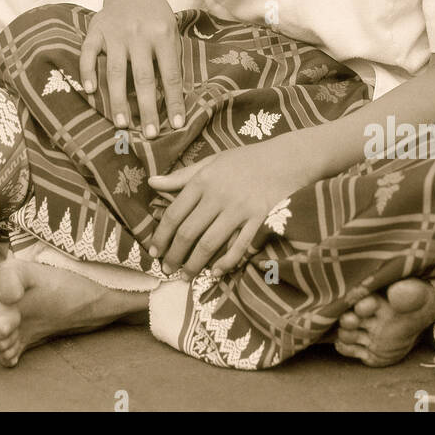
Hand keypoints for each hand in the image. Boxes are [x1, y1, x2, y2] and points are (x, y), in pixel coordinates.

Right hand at [78, 0, 183, 139]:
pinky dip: (87, 72)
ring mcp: (115, 32)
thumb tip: (173, 98)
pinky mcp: (96, 29)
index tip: (177, 124)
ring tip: (122, 123)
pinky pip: (88, 54)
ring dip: (118, 100)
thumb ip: (171, 59)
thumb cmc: (157, 18)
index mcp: (162, 35)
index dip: (174, 101)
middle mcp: (139, 34)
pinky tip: (89, 91)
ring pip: (116, 72)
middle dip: (147, 108)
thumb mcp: (172, 33)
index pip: (171, 75)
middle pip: (143, 78)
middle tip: (149, 134)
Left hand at [147, 139, 306, 278]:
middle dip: (174, 255)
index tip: (154, 251)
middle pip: (189, 232)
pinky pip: (238, 246)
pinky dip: (225, 262)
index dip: (161, 235)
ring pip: (210, 244)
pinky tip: (215, 272)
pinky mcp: (257, 220)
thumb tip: (151, 182)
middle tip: (166, 268)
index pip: (175, 213)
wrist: (283, 159)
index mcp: (203, 181)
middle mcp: (218, 196)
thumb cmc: (243, 160)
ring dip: (194, 264)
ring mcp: (239, 210)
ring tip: (185, 275)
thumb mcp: (210, 162)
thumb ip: (181, 176)